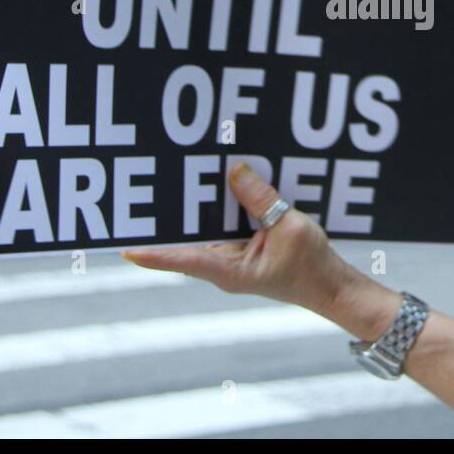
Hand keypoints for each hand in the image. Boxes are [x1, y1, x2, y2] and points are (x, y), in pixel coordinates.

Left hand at [123, 163, 360, 314]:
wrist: (329, 283)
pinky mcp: (240, 247)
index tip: (125, 250)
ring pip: (203, 230)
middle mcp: (223, 266)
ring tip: (172, 177)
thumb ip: (260, 199)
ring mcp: (230, 256)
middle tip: (141, 191)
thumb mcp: (289, 227)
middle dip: (167, 220)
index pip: (185, 261)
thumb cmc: (311, 266)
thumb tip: (234, 170)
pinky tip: (214, 182)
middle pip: (186, 241)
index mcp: (231, 273)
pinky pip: (222, 225)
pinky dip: (217, 206)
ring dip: (192, 208)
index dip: (155, 256)